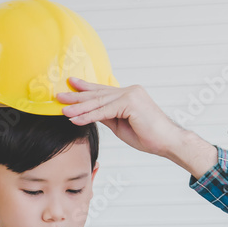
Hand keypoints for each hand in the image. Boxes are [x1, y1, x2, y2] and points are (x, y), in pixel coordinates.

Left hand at [57, 78, 216, 177]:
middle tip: (59, 96)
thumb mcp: (121, 125)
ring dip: (79, 107)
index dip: (86, 88)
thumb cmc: (149, 136)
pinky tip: (75, 119)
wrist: (168, 143)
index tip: (71, 84)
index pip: (103, 91)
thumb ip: (107, 116)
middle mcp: (130, 91)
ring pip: (99, 102)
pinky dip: (88, 116)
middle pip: (98, 94)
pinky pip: (104, 111)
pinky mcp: (130, 103)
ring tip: (63, 110)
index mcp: (129, 94)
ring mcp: (131, 95)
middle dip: (77, 96)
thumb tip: (91, 114)